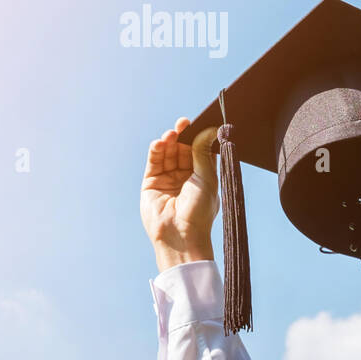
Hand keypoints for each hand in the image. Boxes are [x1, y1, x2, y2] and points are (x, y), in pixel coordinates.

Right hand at [140, 117, 219, 271]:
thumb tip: (209, 129)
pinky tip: (160, 142)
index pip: (199, 150)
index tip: (200, 122)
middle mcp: (184, 176)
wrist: (181, 236)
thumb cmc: (199, 211)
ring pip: (167, 154)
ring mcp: (167, 179)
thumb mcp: (206, 177)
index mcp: (202, 176)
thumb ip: (202, 152)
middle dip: (183, 136)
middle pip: (182, 149)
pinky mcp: (151, 183)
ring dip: (169, 141)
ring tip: (171, 134)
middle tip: (184, 123)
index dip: (198, 136)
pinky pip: (154, 163)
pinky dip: (156, 151)